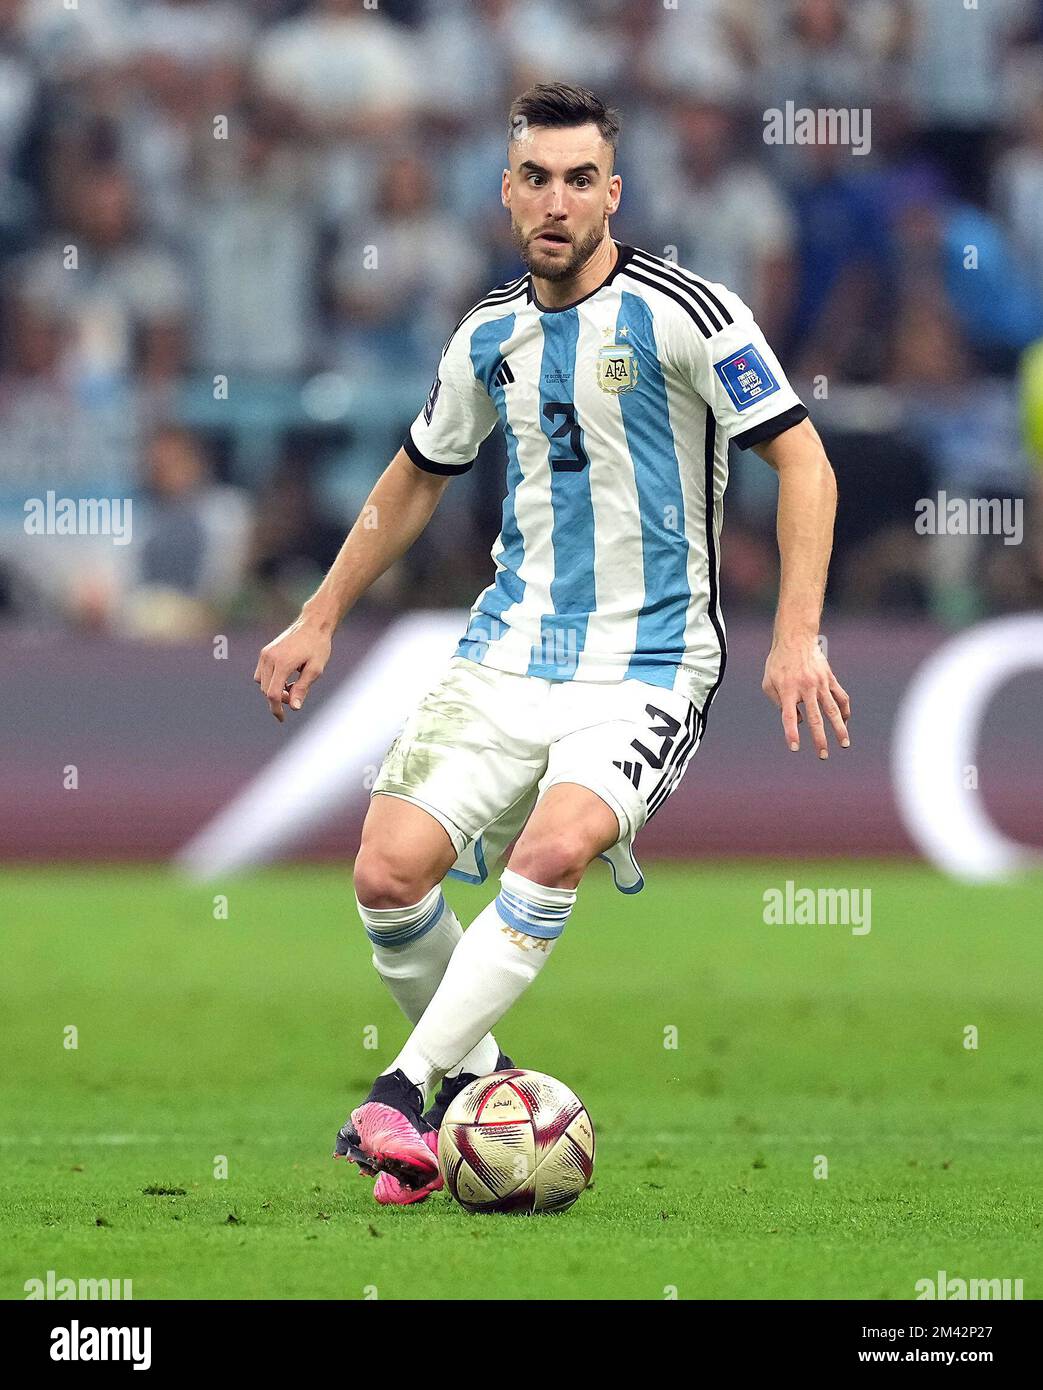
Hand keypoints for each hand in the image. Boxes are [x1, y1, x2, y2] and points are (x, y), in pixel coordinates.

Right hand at [253, 615, 331, 721]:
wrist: (313, 624)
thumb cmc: (318, 647)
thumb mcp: (315, 670)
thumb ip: (302, 689)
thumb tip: (294, 708)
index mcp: (282, 663)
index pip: (273, 694)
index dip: (276, 709)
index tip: (282, 719)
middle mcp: (269, 658)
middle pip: (267, 690)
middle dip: (279, 698)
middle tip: (296, 695)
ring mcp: (265, 654)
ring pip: (262, 683)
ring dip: (274, 689)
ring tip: (293, 684)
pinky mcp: (265, 652)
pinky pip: (262, 674)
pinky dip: (271, 680)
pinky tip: (286, 677)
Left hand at [762, 634, 850, 758]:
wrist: (795, 639)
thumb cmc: (777, 663)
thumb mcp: (768, 683)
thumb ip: (779, 703)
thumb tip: (800, 721)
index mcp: (787, 690)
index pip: (789, 716)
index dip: (791, 733)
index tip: (795, 748)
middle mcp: (805, 688)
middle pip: (815, 718)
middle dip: (820, 739)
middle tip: (823, 755)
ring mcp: (821, 684)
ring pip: (833, 710)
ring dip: (839, 729)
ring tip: (844, 744)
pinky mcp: (830, 679)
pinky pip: (841, 697)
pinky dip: (844, 711)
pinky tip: (845, 722)